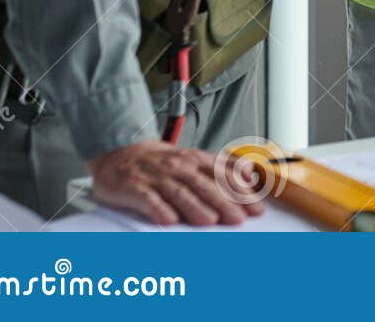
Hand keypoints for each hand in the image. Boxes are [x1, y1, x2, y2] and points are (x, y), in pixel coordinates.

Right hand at [88, 140, 265, 226]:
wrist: (119, 154)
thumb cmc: (160, 162)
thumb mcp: (193, 159)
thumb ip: (220, 168)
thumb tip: (249, 175)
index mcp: (195, 160)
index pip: (223, 175)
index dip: (240, 192)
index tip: (255, 208)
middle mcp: (178, 166)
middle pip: (204, 186)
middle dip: (224, 202)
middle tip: (239, 219)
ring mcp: (156, 177)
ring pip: (179, 192)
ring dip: (195, 207)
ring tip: (210, 221)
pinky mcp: (134, 188)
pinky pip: (147, 199)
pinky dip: (159, 209)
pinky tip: (168, 220)